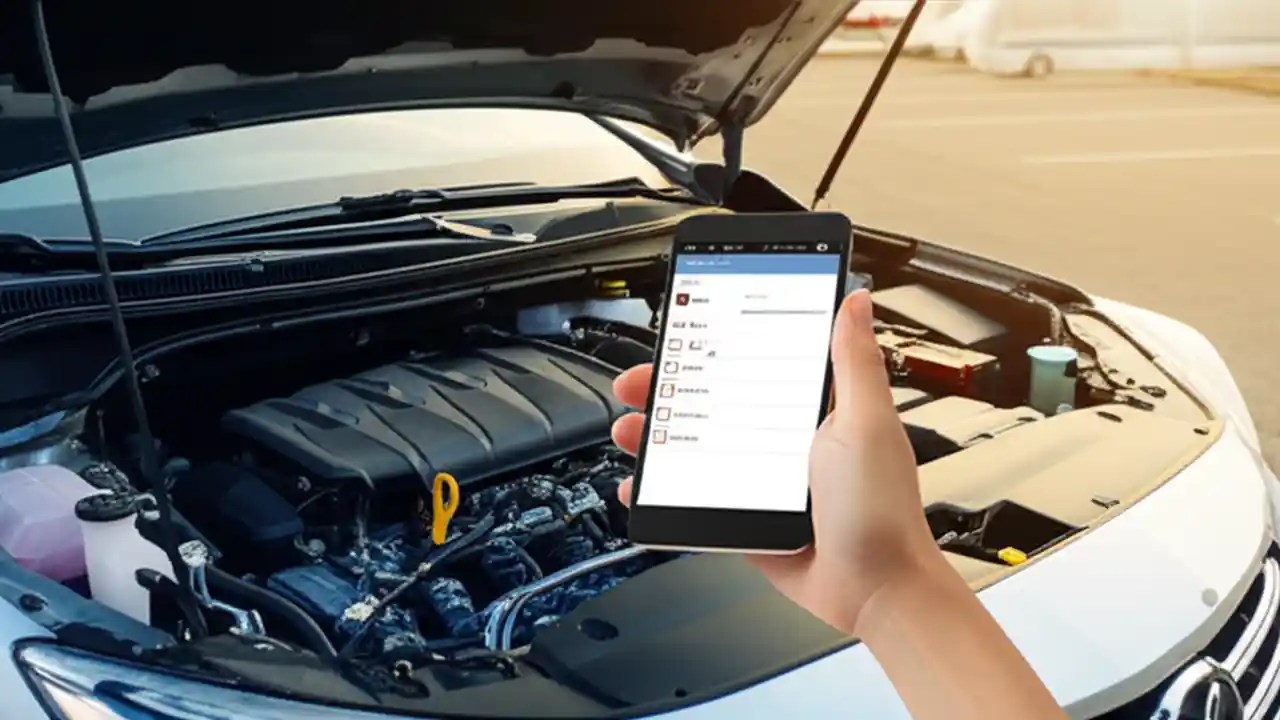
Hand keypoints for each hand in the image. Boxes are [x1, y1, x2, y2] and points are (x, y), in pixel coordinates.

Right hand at [610, 289, 939, 633]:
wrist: (875, 591)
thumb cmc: (882, 509)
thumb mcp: (865, 422)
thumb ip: (853, 361)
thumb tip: (855, 300)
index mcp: (815, 408)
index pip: (754, 362)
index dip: (713, 346)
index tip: (681, 335)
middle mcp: (787, 440)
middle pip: (715, 402)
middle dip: (670, 390)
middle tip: (640, 384)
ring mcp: (764, 481)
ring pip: (698, 448)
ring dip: (659, 437)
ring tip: (630, 431)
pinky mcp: (749, 519)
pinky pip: (697, 498)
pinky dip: (664, 491)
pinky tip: (642, 484)